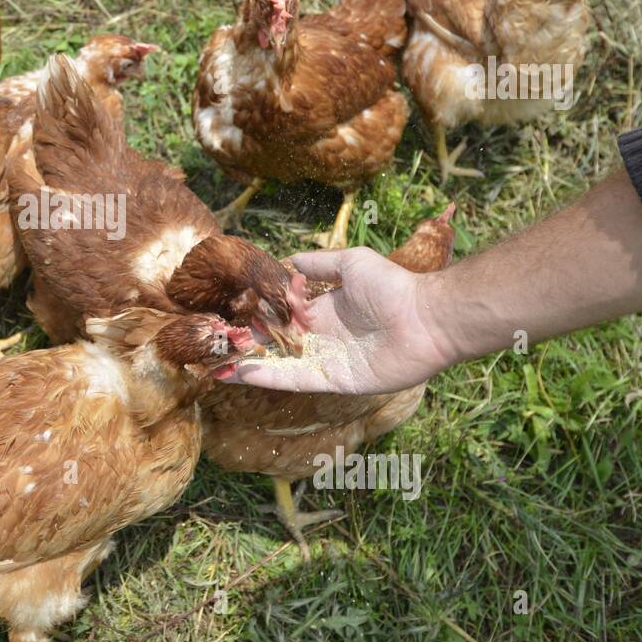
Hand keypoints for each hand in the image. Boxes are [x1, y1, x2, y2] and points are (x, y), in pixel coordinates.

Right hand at [223, 247, 456, 394]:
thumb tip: (287, 261)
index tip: (232, 310)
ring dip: (249, 364)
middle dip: (247, 342)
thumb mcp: (351, 262)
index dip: (259, 313)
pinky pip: (295, 380)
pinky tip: (241, 373)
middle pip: (275, 342)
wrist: (425, 319)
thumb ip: (319, 264)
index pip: (282, 315)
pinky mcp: (333, 380)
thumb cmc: (392, 286)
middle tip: (216, 341)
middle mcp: (321, 337)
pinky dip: (268, 378)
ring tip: (217, 363)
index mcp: (323, 311)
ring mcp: (326, 360)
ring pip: (279, 364)